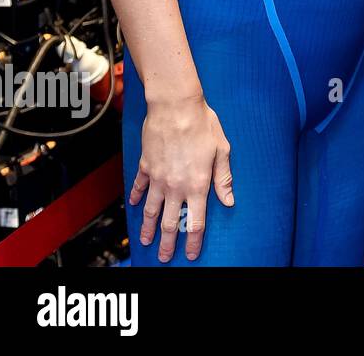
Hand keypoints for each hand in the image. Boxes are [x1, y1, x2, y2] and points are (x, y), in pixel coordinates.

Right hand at [129, 96, 232, 262]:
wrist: (175, 107)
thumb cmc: (203, 125)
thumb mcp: (222, 151)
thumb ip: (224, 179)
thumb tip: (229, 201)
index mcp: (197, 185)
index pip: (195, 222)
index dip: (193, 242)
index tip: (191, 254)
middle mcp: (175, 187)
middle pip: (169, 223)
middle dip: (167, 243)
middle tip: (165, 258)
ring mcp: (157, 178)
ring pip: (150, 211)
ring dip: (147, 228)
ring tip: (145, 242)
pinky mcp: (145, 167)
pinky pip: (138, 187)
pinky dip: (135, 198)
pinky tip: (134, 206)